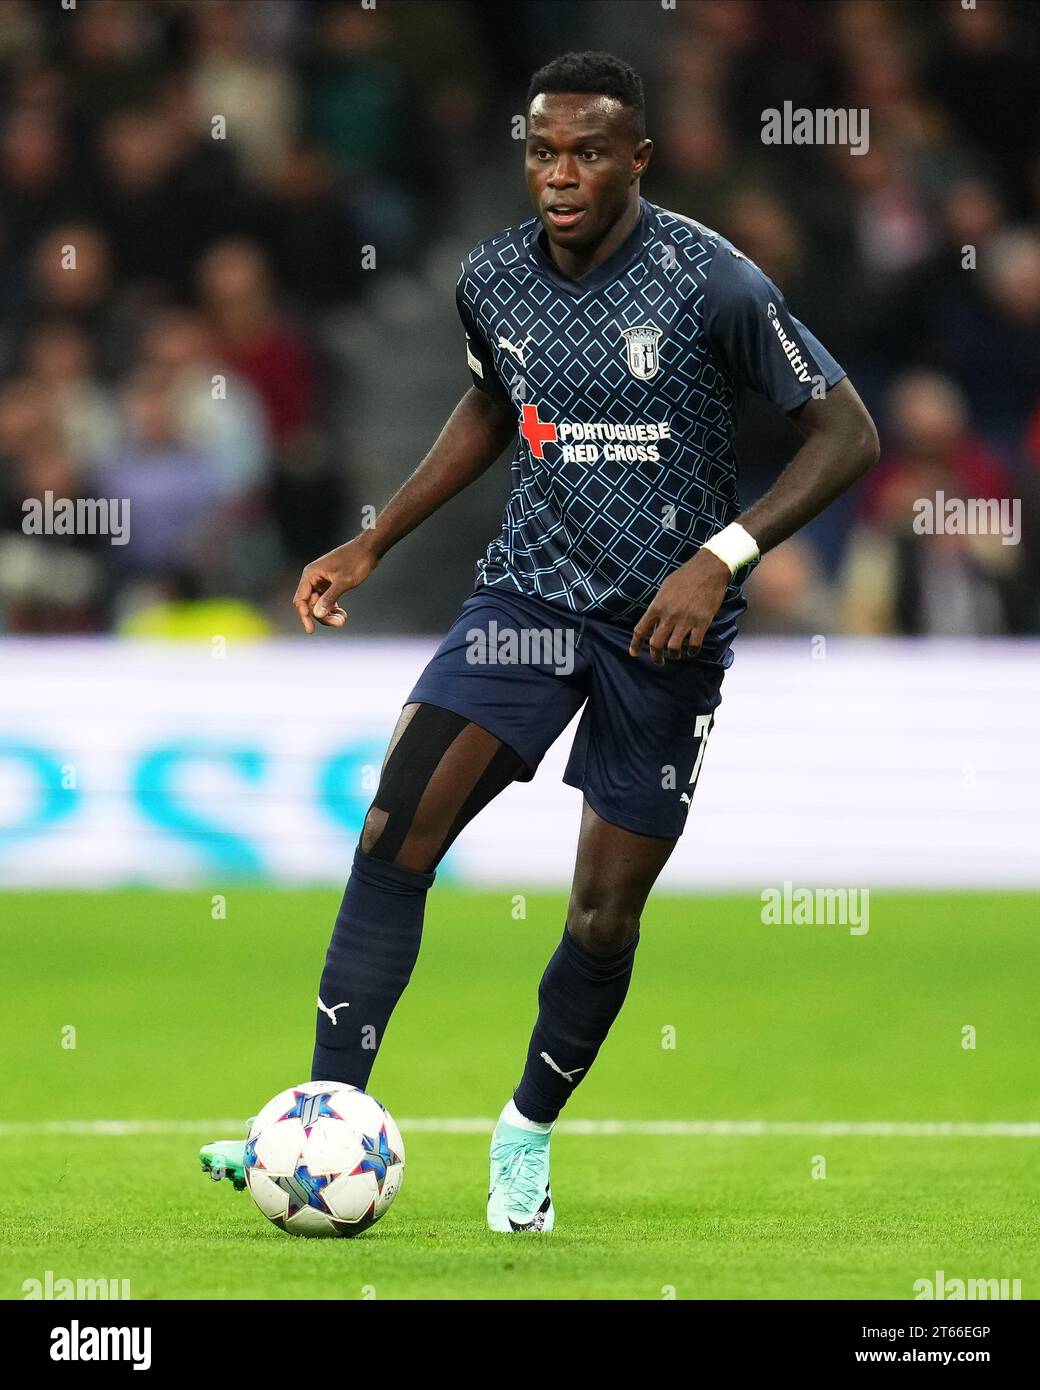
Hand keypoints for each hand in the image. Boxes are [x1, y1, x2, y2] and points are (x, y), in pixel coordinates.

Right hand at [292, 535, 378, 633]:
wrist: (369, 550)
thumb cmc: (356, 562)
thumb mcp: (343, 582)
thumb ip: (329, 598)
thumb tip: (317, 614)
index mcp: (311, 574)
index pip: (301, 600)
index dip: (304, 616)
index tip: (311, 631)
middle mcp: (313, 577)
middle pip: (311, 604)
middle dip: (323, 616)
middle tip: (339, 624)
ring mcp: (322, 581)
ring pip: (320, 603)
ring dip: (329, 614)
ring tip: (342, 620)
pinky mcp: (330, 583)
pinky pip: (327, 600)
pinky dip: (333, 608)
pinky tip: (343, 615)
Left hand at [629, 548, 729, 665]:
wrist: (708, 569)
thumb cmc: (684, 576)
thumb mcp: (664, 589)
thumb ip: (658, 607)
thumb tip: (655, 623)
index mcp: (657, 606)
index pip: (640, 630)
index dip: (635, 644)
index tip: (633, 653)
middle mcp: (669, 616)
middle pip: (656, 644)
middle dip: (656, 656)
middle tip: (659, 661)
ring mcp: (685, 620)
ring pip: (674, 649)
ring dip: (674, 655)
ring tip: (676, 654)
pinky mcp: (702, 623)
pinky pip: (694, 645)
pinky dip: (692, 652)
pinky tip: (691, 650)